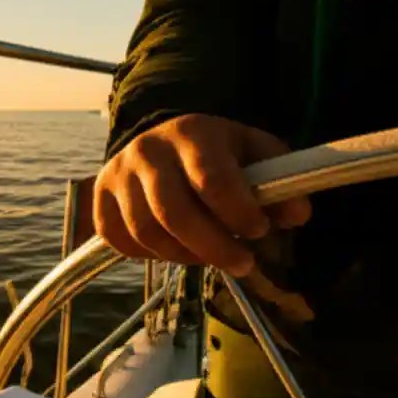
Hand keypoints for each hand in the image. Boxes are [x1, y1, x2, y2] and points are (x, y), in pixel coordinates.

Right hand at [93, 114, 311, 275]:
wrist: (160, 142)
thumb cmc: (216, 153)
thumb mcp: (254, 153)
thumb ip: (280, 180)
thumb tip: (296, 215)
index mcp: (191, 133)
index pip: (212, 180)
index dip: (238, 213)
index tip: (260, 230)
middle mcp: (148, 150)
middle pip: (174, 213)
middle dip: (214, 248)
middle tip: (243, 264)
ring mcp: (118, 173)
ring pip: (146, 233)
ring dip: (184, 255)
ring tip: (211, 256)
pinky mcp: (100, 197)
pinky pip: (119, 240)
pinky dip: (149, 255)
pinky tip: (175, 248)